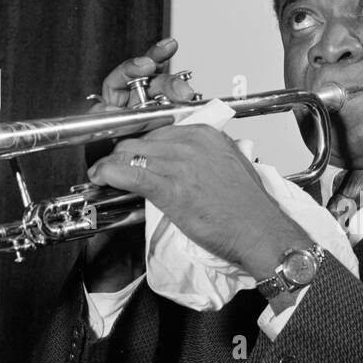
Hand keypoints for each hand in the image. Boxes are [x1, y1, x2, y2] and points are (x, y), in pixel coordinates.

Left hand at [86, 121, 314, 281]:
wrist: (260, 232)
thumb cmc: (249, 208)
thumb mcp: (230, 165)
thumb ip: (205, 156)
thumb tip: (182, 162)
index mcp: (207, 134)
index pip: (160, 130)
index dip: (142, 144)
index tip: (135, 153)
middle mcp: (192, 143)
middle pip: (142, 139)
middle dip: (124, 152)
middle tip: (115, 165)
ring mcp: (180, 163)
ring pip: (130, 153)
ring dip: (111, 164)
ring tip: (104, 174)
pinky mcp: (170, 187)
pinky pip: (129, 173)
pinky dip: (109, 173)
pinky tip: (102, 177)